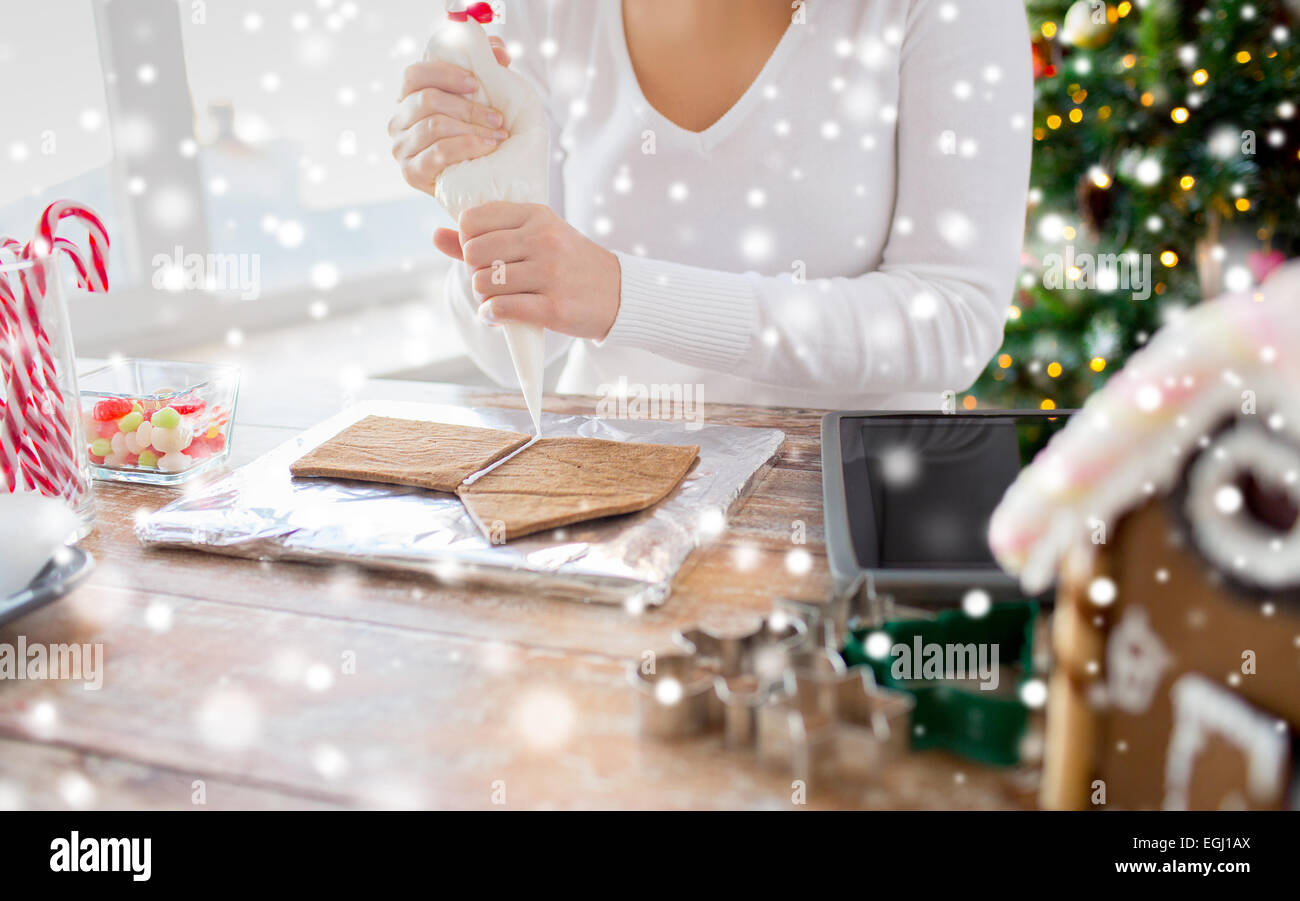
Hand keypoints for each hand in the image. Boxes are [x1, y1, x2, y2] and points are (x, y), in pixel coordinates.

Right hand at [388, 38, 511, 194]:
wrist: (474, 185)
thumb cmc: (475, 136)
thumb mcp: (480, 100)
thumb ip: (487, 66)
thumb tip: (498, 50)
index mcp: (408, 98)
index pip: (413, 75)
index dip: (443, 74)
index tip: (475, 83)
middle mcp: (398, 121)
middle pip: (427, 100)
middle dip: (468, 108)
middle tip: (498, 118)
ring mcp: (401, 148)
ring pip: (434, 126)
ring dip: (472, 129)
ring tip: (499, 136)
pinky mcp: (411, 172)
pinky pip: (438, 153)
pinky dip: (466, 147)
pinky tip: (487, 149)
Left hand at [434, 203, 622, 340]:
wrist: (619, 294)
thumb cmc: (570, 264)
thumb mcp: (536, 238)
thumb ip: (485, 236)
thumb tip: (435, 235)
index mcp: (536, 216)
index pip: (473, 221)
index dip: (467, 242)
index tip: (483, 256)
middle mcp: (543, 240)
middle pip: (474, 253)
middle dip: (474, 272)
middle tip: (490, 282)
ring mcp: (550, 273)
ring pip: (485, 283)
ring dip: (483, 297)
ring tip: (497, 301)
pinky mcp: (554, 307)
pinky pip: (501, 308)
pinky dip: (491, 316)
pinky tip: (497, 317)